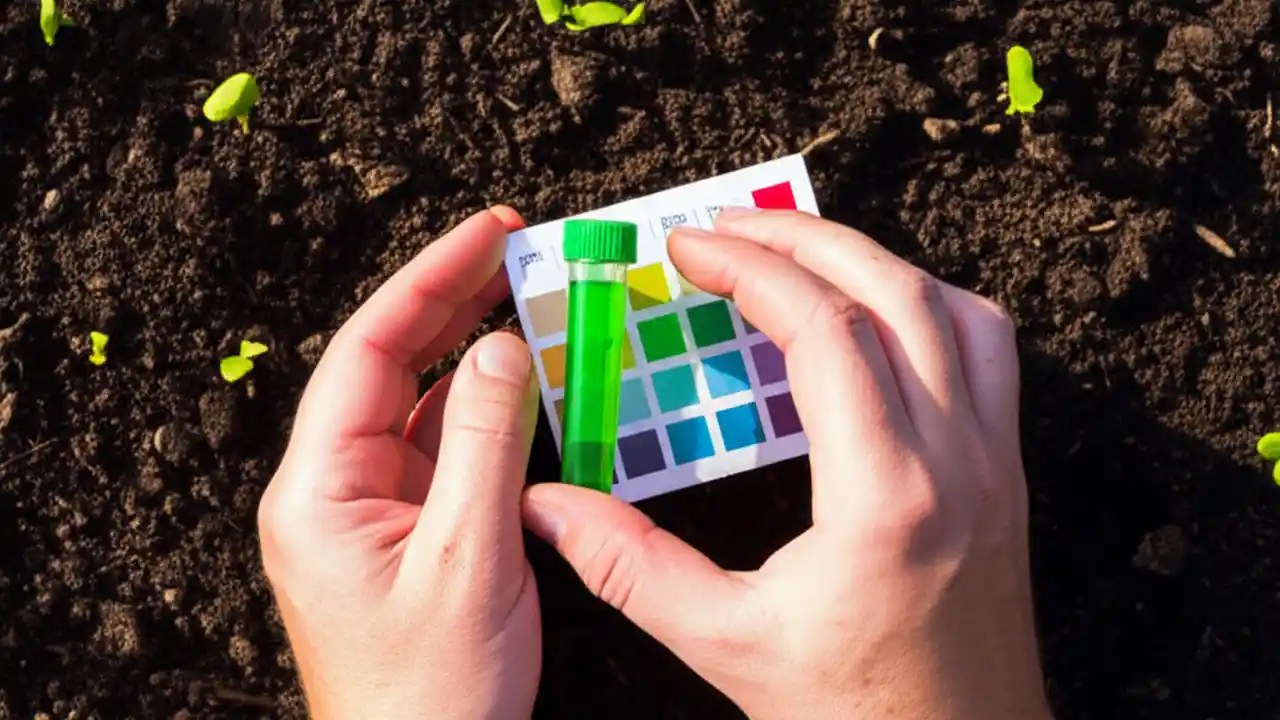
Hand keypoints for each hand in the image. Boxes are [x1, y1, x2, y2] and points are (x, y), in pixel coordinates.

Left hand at [259, 207, 541, 719]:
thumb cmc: (430, 696)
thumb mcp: (469, 561)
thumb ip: (487, 446)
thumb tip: (503, 348)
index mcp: (318, 492)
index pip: (368, 352)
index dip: (429, 280)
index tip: (486, 232)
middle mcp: (333, 490)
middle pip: (392, 367)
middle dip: (451, 301)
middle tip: (513, 245)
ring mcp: (371, 511)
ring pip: (422, 406)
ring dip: (475, 353)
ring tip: (527, 297)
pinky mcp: (407, 532)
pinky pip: (445, 452)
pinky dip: (489, 415)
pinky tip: (524, 382)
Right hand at [521, 209, 1050, 718]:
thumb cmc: (854, 716)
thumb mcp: (725, 644)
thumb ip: (630, 567)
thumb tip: (548, 507)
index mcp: (885, 496)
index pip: (824, 331)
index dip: (749, 270)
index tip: (687, 246)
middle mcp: (957, 461)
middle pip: (892, 294)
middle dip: (803, 240)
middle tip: (726, 224)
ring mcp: (995, 463)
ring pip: (954, 309)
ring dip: (873, 261)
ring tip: (796, 250)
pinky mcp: (1006, 475)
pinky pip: (988, 353)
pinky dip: (930, 305)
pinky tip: (878, 316)